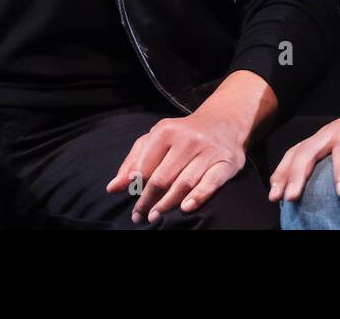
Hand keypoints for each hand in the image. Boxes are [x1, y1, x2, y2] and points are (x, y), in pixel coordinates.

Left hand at [105, 111, 246, 223]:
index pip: (146, 165)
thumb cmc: (182, 135)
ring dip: (167, 204)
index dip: (136, 184)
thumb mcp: (155, 139)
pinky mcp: (227, 163)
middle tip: (139, 216)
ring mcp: (208, 151)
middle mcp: (188, 138)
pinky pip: (211, 183)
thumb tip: (113, 187)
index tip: (131, 197)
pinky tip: (185, 208)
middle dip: (147, 200)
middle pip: (162, 177)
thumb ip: (133, 161)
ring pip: (184, 183)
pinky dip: (198, 196)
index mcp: (166, 130)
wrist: (223, 122)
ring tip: (154, 217)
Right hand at [269, 95, 339, 201]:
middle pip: (311, 149)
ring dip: (285, 172)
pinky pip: (296, 152)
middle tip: (292, 197)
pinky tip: (276, 187)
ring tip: (276, 196)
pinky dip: (283, 168)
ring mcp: (323, 135)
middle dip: (299, 173)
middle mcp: (335, 130)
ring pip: (298, 151)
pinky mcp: (318, 140)